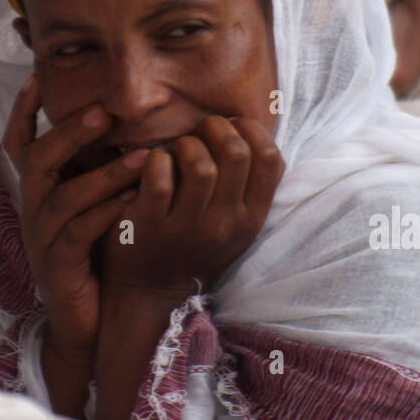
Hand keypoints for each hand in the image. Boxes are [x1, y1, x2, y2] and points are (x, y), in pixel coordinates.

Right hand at [2, 76, 149, 358]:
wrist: (85, 319)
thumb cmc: (95, 252)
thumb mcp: (91, 202)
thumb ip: (97, 165)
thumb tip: (122, 119)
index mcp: (38, 189)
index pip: (19, 142)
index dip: (23, 110)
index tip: (37, 75)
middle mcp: (33, 208)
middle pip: (38, 160)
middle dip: (70, 133)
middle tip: (104, 112)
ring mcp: (42, 238)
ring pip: (64, 197)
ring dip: (104, 174)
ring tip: (144, 158)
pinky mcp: (58, 265)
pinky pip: (78, 233)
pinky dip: (107, 214)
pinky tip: (135, 203)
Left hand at [98, 116, 284, 300]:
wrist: (149, 293)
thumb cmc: (194, 244)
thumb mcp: (234, 223)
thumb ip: (248, 184)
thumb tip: (247, 127)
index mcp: (251, 219)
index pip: (271, 159)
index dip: (252, 130)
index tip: (231, 126)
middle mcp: (225, 225)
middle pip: (236, 153)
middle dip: (216, 128)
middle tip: (200, 132)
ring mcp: (187, 228)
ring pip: (200, 165)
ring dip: (186, 144)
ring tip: (177, 150)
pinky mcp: (151, 226)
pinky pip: (159, 177)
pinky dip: (156, 159)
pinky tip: (153, 164)